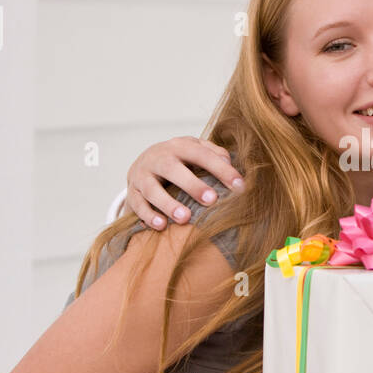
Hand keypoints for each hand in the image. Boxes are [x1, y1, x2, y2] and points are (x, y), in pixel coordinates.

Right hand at [125, 136, 244, 229]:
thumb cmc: (179, 160)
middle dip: (192, 185)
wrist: (142, 164)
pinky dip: (148, 216)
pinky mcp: (132, 193)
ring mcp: (142, 176)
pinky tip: (161, 225)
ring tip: (185, 218)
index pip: (201, 155)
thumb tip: (231, 165)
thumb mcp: (195, 151)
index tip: (239, 186)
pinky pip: (137, 205)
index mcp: (178, 146)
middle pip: (172, 169)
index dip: (221, 169)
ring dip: (168, 204)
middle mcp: (158, 159)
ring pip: (152, 189)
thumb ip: (214, 154)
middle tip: (211, 200)